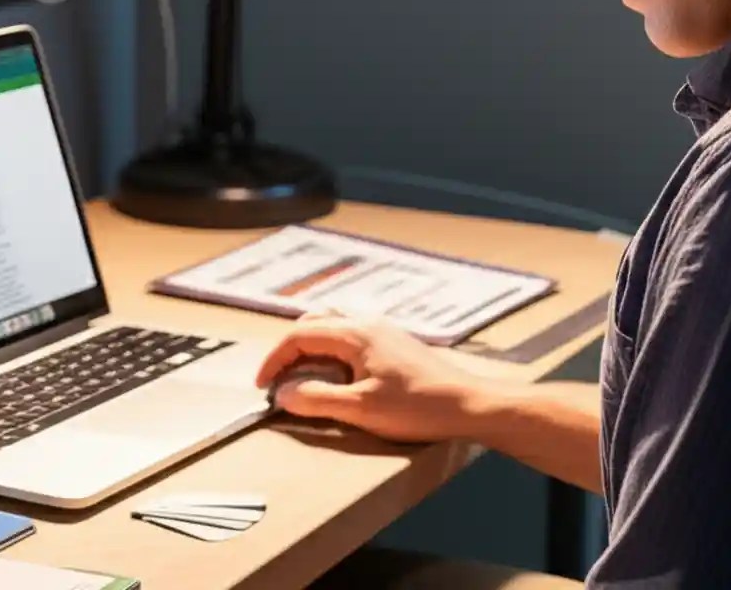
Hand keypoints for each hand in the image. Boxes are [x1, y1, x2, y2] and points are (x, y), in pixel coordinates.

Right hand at [255, 310, 491, 442]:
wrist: (467, 403)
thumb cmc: (416, 406)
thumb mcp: (360, 409)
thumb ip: (317, 399)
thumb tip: (283, 393)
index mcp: (354, 333)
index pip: (299, 335)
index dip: (274, 359)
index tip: (263, 386)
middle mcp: (367, 322)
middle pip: (314, 321)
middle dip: (289, 348)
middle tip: (278, 377)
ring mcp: (383, 329)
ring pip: (334, 323)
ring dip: (311, 344)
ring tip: (301, 373)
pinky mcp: (395, 342)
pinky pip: (351, 333)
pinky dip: (331, 347)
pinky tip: (336, 371)